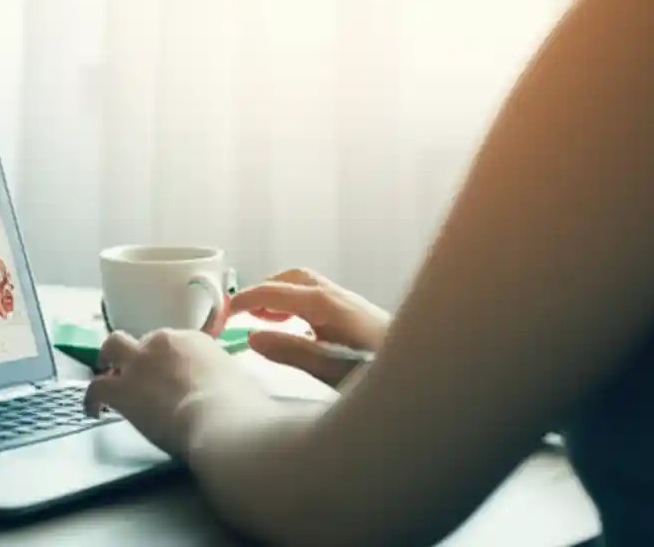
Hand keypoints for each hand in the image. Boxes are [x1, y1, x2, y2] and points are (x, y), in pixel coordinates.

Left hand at [84, 329, 270, 457]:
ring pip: (111, 349)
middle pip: (140, 340)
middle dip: (135, 355)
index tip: (169, 376)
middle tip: (134, 374)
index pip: (171, 343)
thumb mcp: (240, 379)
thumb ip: (225, 377)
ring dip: (107, 363)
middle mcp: (162, 342)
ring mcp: (139, 363)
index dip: (166, 360)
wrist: (220, 419)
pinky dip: (92, 400)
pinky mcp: (121, 389)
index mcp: (192, 339)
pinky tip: (94, 412)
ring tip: (106, 380)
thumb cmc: (241, 404)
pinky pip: (95, 388)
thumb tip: (231, 386)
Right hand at [231, 268, 389, 387]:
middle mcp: (341, 297)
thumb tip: (254, 336)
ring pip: (309, 287)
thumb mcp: (331, 371)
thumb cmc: (383, 376)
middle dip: (265, 290)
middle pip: (294, 278)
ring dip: (283, 297)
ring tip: (267, 323)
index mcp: (329, 305)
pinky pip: (322, 299)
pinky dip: (300, 306)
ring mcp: (353, 304)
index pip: (276, 291)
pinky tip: (299, 331)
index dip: (246, 300)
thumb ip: (290, 352)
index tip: (224, 313)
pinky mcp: (361, 317)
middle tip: (244, 314)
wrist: (429, 374)